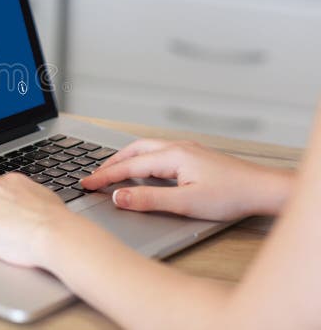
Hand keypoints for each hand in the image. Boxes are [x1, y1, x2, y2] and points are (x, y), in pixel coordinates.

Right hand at [81, 139, 292, 220]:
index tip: (86, 183)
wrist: (263, 189)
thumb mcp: (185, 203)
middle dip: (111, 162)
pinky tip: (142, 169)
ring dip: (125, 159)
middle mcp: (177, 147)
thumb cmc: (231, 196)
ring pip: (146, 149)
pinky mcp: (194, 156)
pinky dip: (141, 159)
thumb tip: (119, 197)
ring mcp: (187, 149)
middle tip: (94, 176)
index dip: (105, 176)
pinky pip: (158, 152)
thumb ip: (149, 200)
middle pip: (133, 150)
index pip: (128, 166)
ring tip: (111, 171)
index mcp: (172, 156)